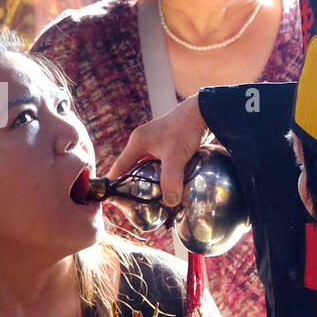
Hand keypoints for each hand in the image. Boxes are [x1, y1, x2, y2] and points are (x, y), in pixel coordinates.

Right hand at [108, 93, 210, 207]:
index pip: (119, 167)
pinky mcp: (167, 146)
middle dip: (133, 185)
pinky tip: (166, 185)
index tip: (112, 200)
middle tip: (134, 203)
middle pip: (131, 168)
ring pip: (146, 167)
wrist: (204, 112)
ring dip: (148, 180)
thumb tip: (170, 202)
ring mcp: (155, 144)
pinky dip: (160, 175)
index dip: (114, 184)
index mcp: (137, 143)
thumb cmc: (185, 129)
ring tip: (150, 198)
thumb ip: (171, 180)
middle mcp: (143, 142)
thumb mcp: (175, 157)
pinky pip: (158, 164)